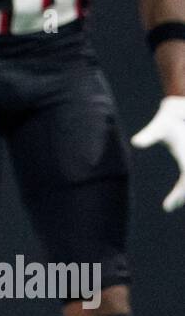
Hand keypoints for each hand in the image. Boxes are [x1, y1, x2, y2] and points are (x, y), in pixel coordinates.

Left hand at [131, 96, 184, 211]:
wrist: (182, 109)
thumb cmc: (169, 120)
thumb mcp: (160, 126)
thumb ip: (149, 135)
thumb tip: (135, 142)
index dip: (179, 195)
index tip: (167, 207)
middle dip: (182, 196)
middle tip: (169, 205)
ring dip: (183, 192)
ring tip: (173, 202)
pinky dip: (184, 187)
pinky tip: (177, 195)